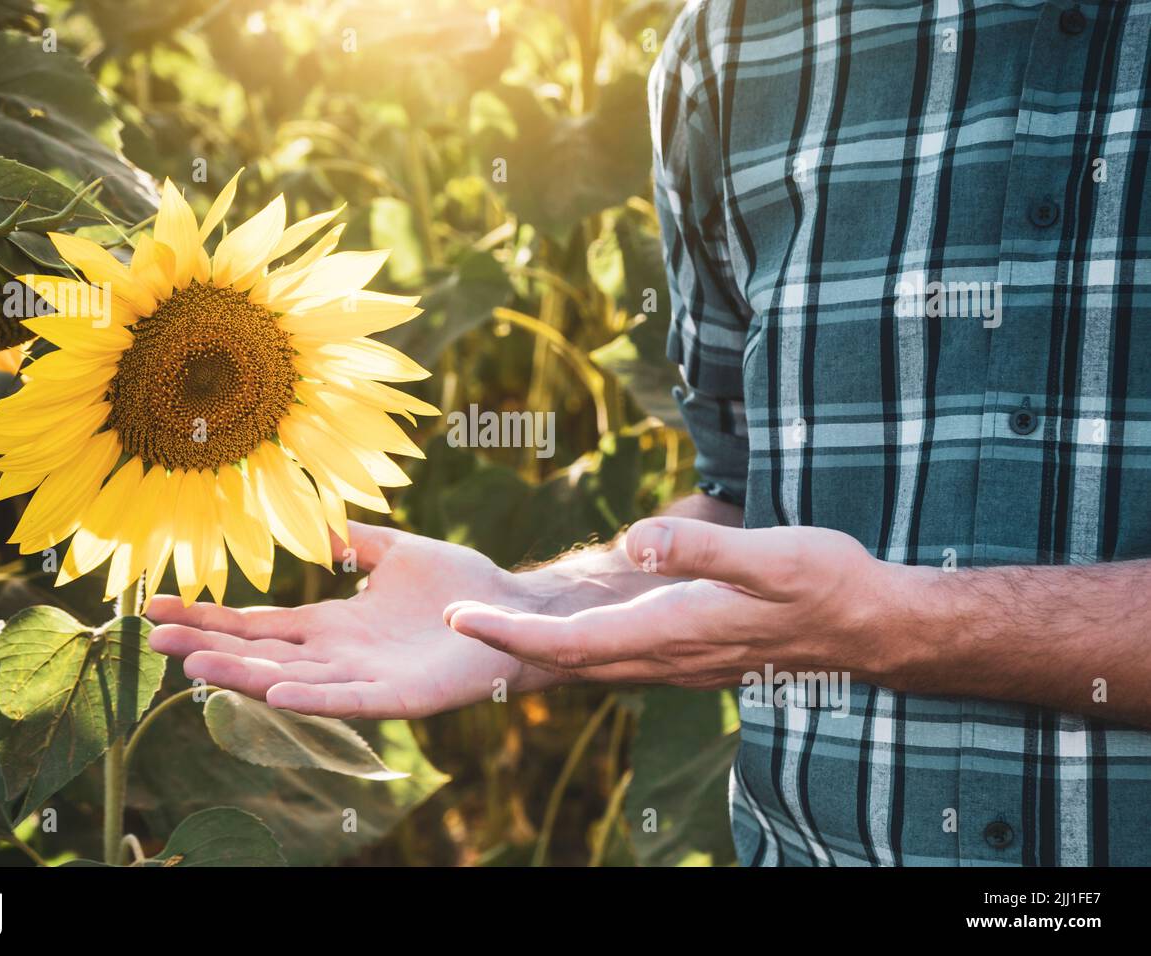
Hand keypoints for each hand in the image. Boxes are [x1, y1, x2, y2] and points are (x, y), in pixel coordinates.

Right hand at [147, 522, 562, 717]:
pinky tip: (275, 691)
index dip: (210, 617)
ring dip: (242, 676)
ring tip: (192, 668)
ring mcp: (364, 678)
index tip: (160, 606)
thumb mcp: (400, 553)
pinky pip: (348, 699)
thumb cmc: (459, 585)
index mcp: (333, 624)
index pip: (258, 624)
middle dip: (206, 646)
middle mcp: (338, 655)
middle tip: (151, 638)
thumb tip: (321, 523)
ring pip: (291, 679)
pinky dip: (312, 696)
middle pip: (259, 653)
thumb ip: (359, 541)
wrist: (512, 610)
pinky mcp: (398, 697)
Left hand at [443, 516, 922, 688]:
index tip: (460, 618)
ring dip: (535, 649)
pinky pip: (615, 659)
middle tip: (455, 621)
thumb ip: (704, 550)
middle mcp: (665, 657)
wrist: (870, 629)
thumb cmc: (826, 584)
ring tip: (489, 628)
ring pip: (589, 664)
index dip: (510, 633)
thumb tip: (636, 540)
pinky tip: (563, 633)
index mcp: (672, 631)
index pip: (570, 642)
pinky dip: (573, 648)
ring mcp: (678, 662)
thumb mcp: (772, 554)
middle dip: (507, 643)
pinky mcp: (690, 654)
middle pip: (567, 660)